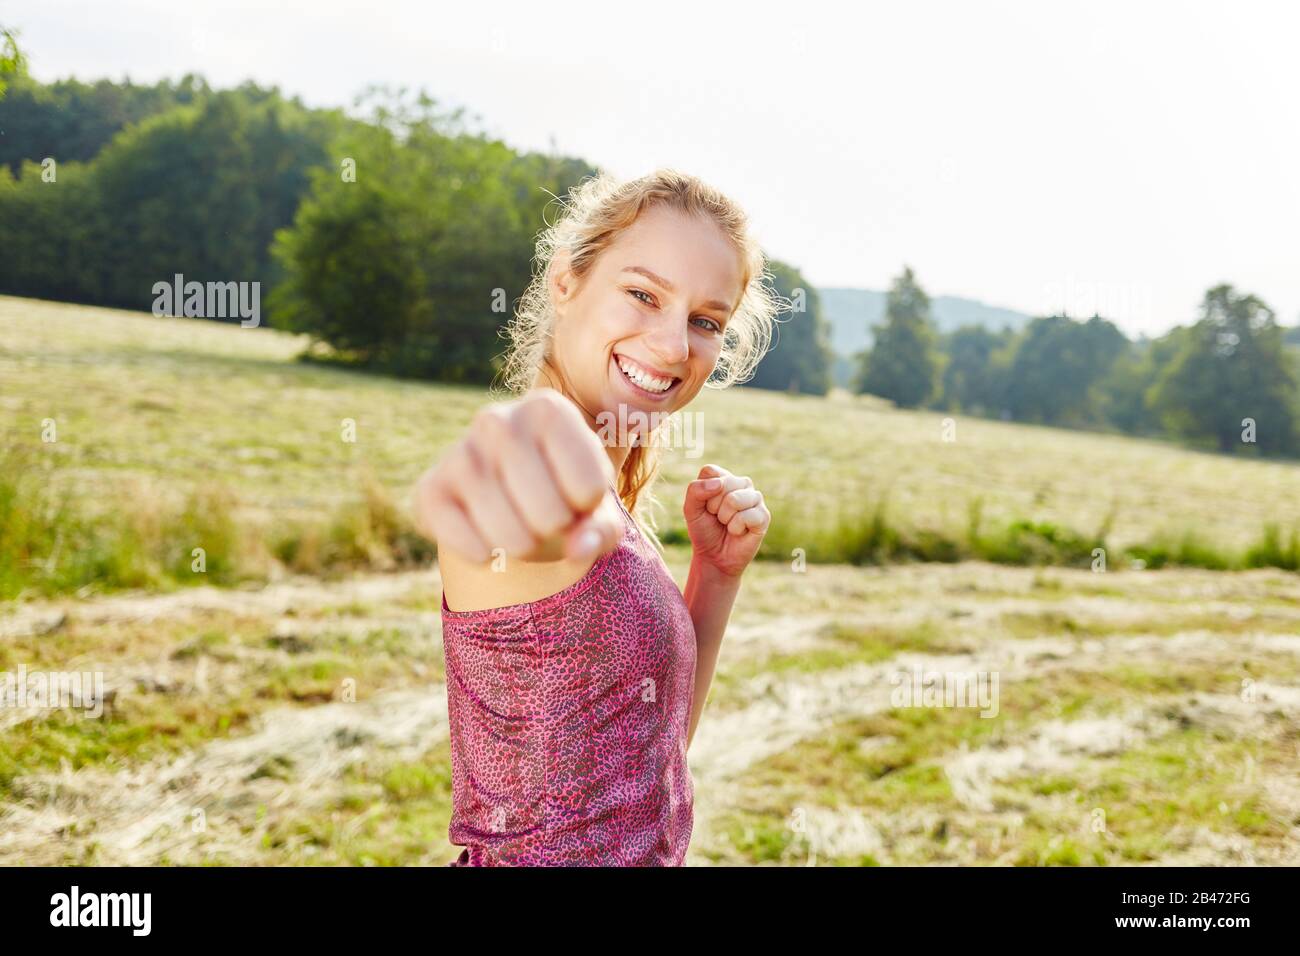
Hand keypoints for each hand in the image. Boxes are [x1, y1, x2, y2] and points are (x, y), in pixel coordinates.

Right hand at [412, 389, 622, 563]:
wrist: (504, 492)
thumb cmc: (561, 492)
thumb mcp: (595, 506)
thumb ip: (602, 529)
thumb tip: (580, 548)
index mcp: (548, 410)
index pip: (589, 489)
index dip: (587, 507)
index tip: (575, 494)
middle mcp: (497, 420)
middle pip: (551, 516)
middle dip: (556, 531)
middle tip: (545, 516)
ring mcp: (459, 453)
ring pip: (512, 537)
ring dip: (525, 549)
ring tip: (521, 527)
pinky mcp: (430, 490)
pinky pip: (472, 547)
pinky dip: (488, 557)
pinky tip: (487, 539)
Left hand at [682, 463, 769, 577]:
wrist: (714, 557)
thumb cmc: (704, 530)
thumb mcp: (691, 509)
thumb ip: (696, 490)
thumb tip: (720, 484)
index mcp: (724, 478)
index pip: (711, 471)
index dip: (702, 492)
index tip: (705, 506)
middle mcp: (742, 484)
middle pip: (723, 484)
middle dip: (713, 507)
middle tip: (717, 518)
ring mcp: (755, 499)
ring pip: (734, 499)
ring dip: (724, 518)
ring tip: (728, 524)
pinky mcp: (764, 515)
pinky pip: (746, 516)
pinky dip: (736, 528)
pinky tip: (739, 532)